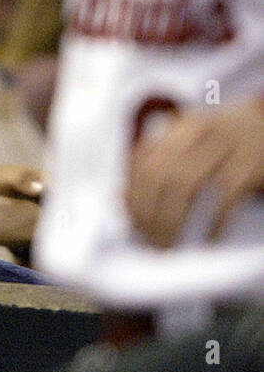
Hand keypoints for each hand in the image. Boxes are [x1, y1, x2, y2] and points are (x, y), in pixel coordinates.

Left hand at [126, 98, 263, 246]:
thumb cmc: (223, 142)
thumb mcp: (191, 140)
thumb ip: (157, 160)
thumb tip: (121, 196)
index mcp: (180, 127)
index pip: (143, 164)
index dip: (134, 198)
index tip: (132, 223)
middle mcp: (200, 131)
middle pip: (160, 176)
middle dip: (149, 213)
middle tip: (149, 241)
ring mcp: (227, 146)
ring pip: (186, 186)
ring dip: (172, 220)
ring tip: (169, 244)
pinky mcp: (252, 163)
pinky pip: (226, 195)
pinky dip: (215, 221)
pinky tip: (209, 239)